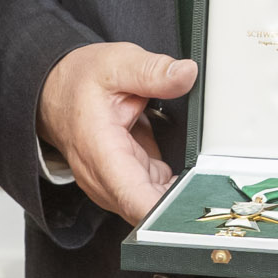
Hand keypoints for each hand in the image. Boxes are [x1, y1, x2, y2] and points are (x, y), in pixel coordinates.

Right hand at [39, 42, 196, 224]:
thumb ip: (152, 71)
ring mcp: (116, 186)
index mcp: (101, 153)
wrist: (56, 94)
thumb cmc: (78, 84)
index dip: (166, 213)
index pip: (134, 200)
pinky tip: (194, 175)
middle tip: (220, 192)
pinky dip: (176, 189)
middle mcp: (105, 179)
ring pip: (155, 208)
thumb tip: (185, 74)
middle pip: (149, 213)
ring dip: (182, 199)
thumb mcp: (116, 65)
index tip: (195, 209)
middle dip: (184, 207)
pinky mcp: (129, 183)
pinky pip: (157, 196)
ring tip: (210, 180)